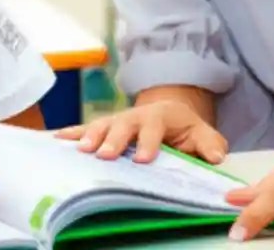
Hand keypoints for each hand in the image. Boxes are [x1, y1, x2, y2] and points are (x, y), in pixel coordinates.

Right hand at [55, 99, 227, 163]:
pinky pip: (85, 129)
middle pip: (123, 125)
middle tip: (106, 155)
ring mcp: (118, 120)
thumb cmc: (185, 129)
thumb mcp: (203, 134)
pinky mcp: (105, 128)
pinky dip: (71, 133)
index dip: (149, 142)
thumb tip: (217, 157)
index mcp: (161, 116)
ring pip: (102, 125)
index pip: (154, 127)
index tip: (145, 159)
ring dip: (90, 136)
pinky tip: (56, 139)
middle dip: (114, 139)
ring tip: (81, 150)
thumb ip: (210, 145)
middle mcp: (136, 115)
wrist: (169, 114)